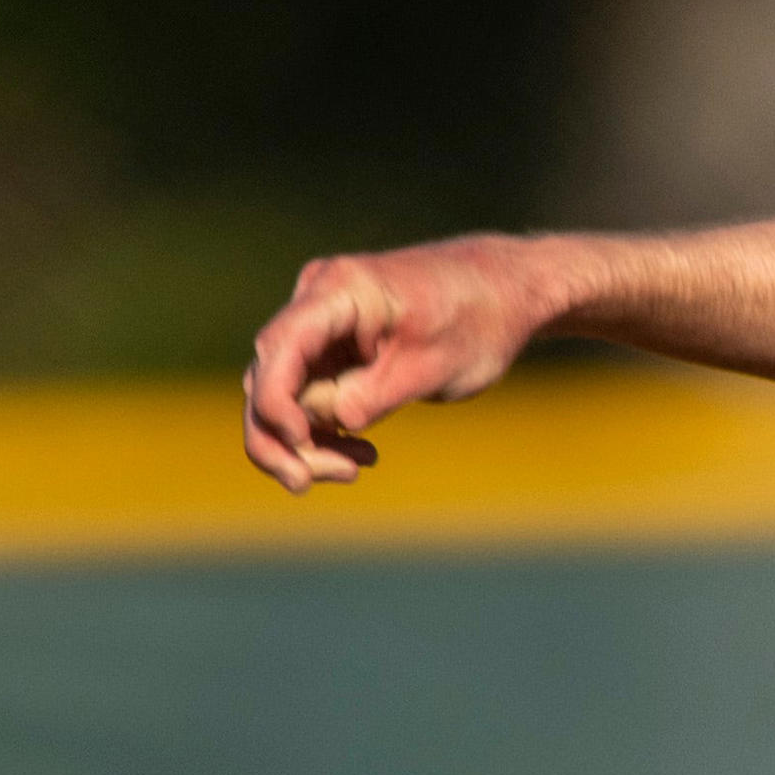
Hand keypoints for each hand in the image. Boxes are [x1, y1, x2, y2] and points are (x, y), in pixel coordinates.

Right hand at [241, 234, 563, 492]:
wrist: (507, 294)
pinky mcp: (332, 350)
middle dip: (284, 438)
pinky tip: (363, 456)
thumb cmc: (479, 320)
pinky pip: (309, 397)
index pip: (280, 348)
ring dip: (307, 442)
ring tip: (355, 469)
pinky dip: (327, 430)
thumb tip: (323, 424)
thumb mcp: (435, 366)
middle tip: (309, 484)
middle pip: (268, 378)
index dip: (275, 402)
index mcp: (341, 290)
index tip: (301, 443)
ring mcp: (322, 326)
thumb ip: (374, 395)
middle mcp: (317, 302)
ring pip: (284, 395)